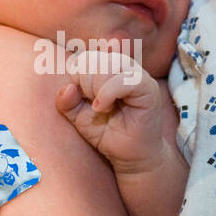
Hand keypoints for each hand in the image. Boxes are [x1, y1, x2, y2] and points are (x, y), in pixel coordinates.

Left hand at [54, 49, 167, 173]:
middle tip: (94, 106)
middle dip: (84, 85)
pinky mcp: (148, 87)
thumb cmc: (107, 133)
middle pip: (91, 59)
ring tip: (101, 108)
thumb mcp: (78, 117)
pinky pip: (123, 79)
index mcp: (106, 67)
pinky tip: (103, 108)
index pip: (82, 59)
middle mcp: (122, 66)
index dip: (76, 80)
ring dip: (96, 89)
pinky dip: (107, 94)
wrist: (129, 156)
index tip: (84, 101)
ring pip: (106, 65)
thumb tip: (68, 88)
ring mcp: (136, 75)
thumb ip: (67, 102)